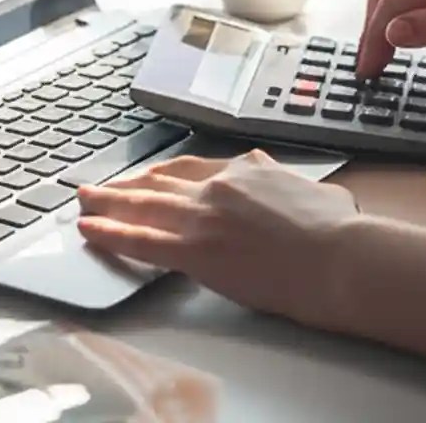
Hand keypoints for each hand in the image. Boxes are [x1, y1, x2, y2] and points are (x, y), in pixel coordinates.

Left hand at [76, 151, 360, 327]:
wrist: (342, 257)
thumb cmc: (341, 234)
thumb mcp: (320, 192)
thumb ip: (294, 188)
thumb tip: (302, 192)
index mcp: (248, 170)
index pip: (193, 168)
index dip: (163, 174)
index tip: (148, 178)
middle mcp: (219, 185)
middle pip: (160, 181)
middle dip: (126, 183)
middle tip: (101, 185)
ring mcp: (204, 216)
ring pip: (142, 204)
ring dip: (106, 202)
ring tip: (83, 202)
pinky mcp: (196, 251)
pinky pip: (140, 240)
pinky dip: (110, 234)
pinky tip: (90, 232)